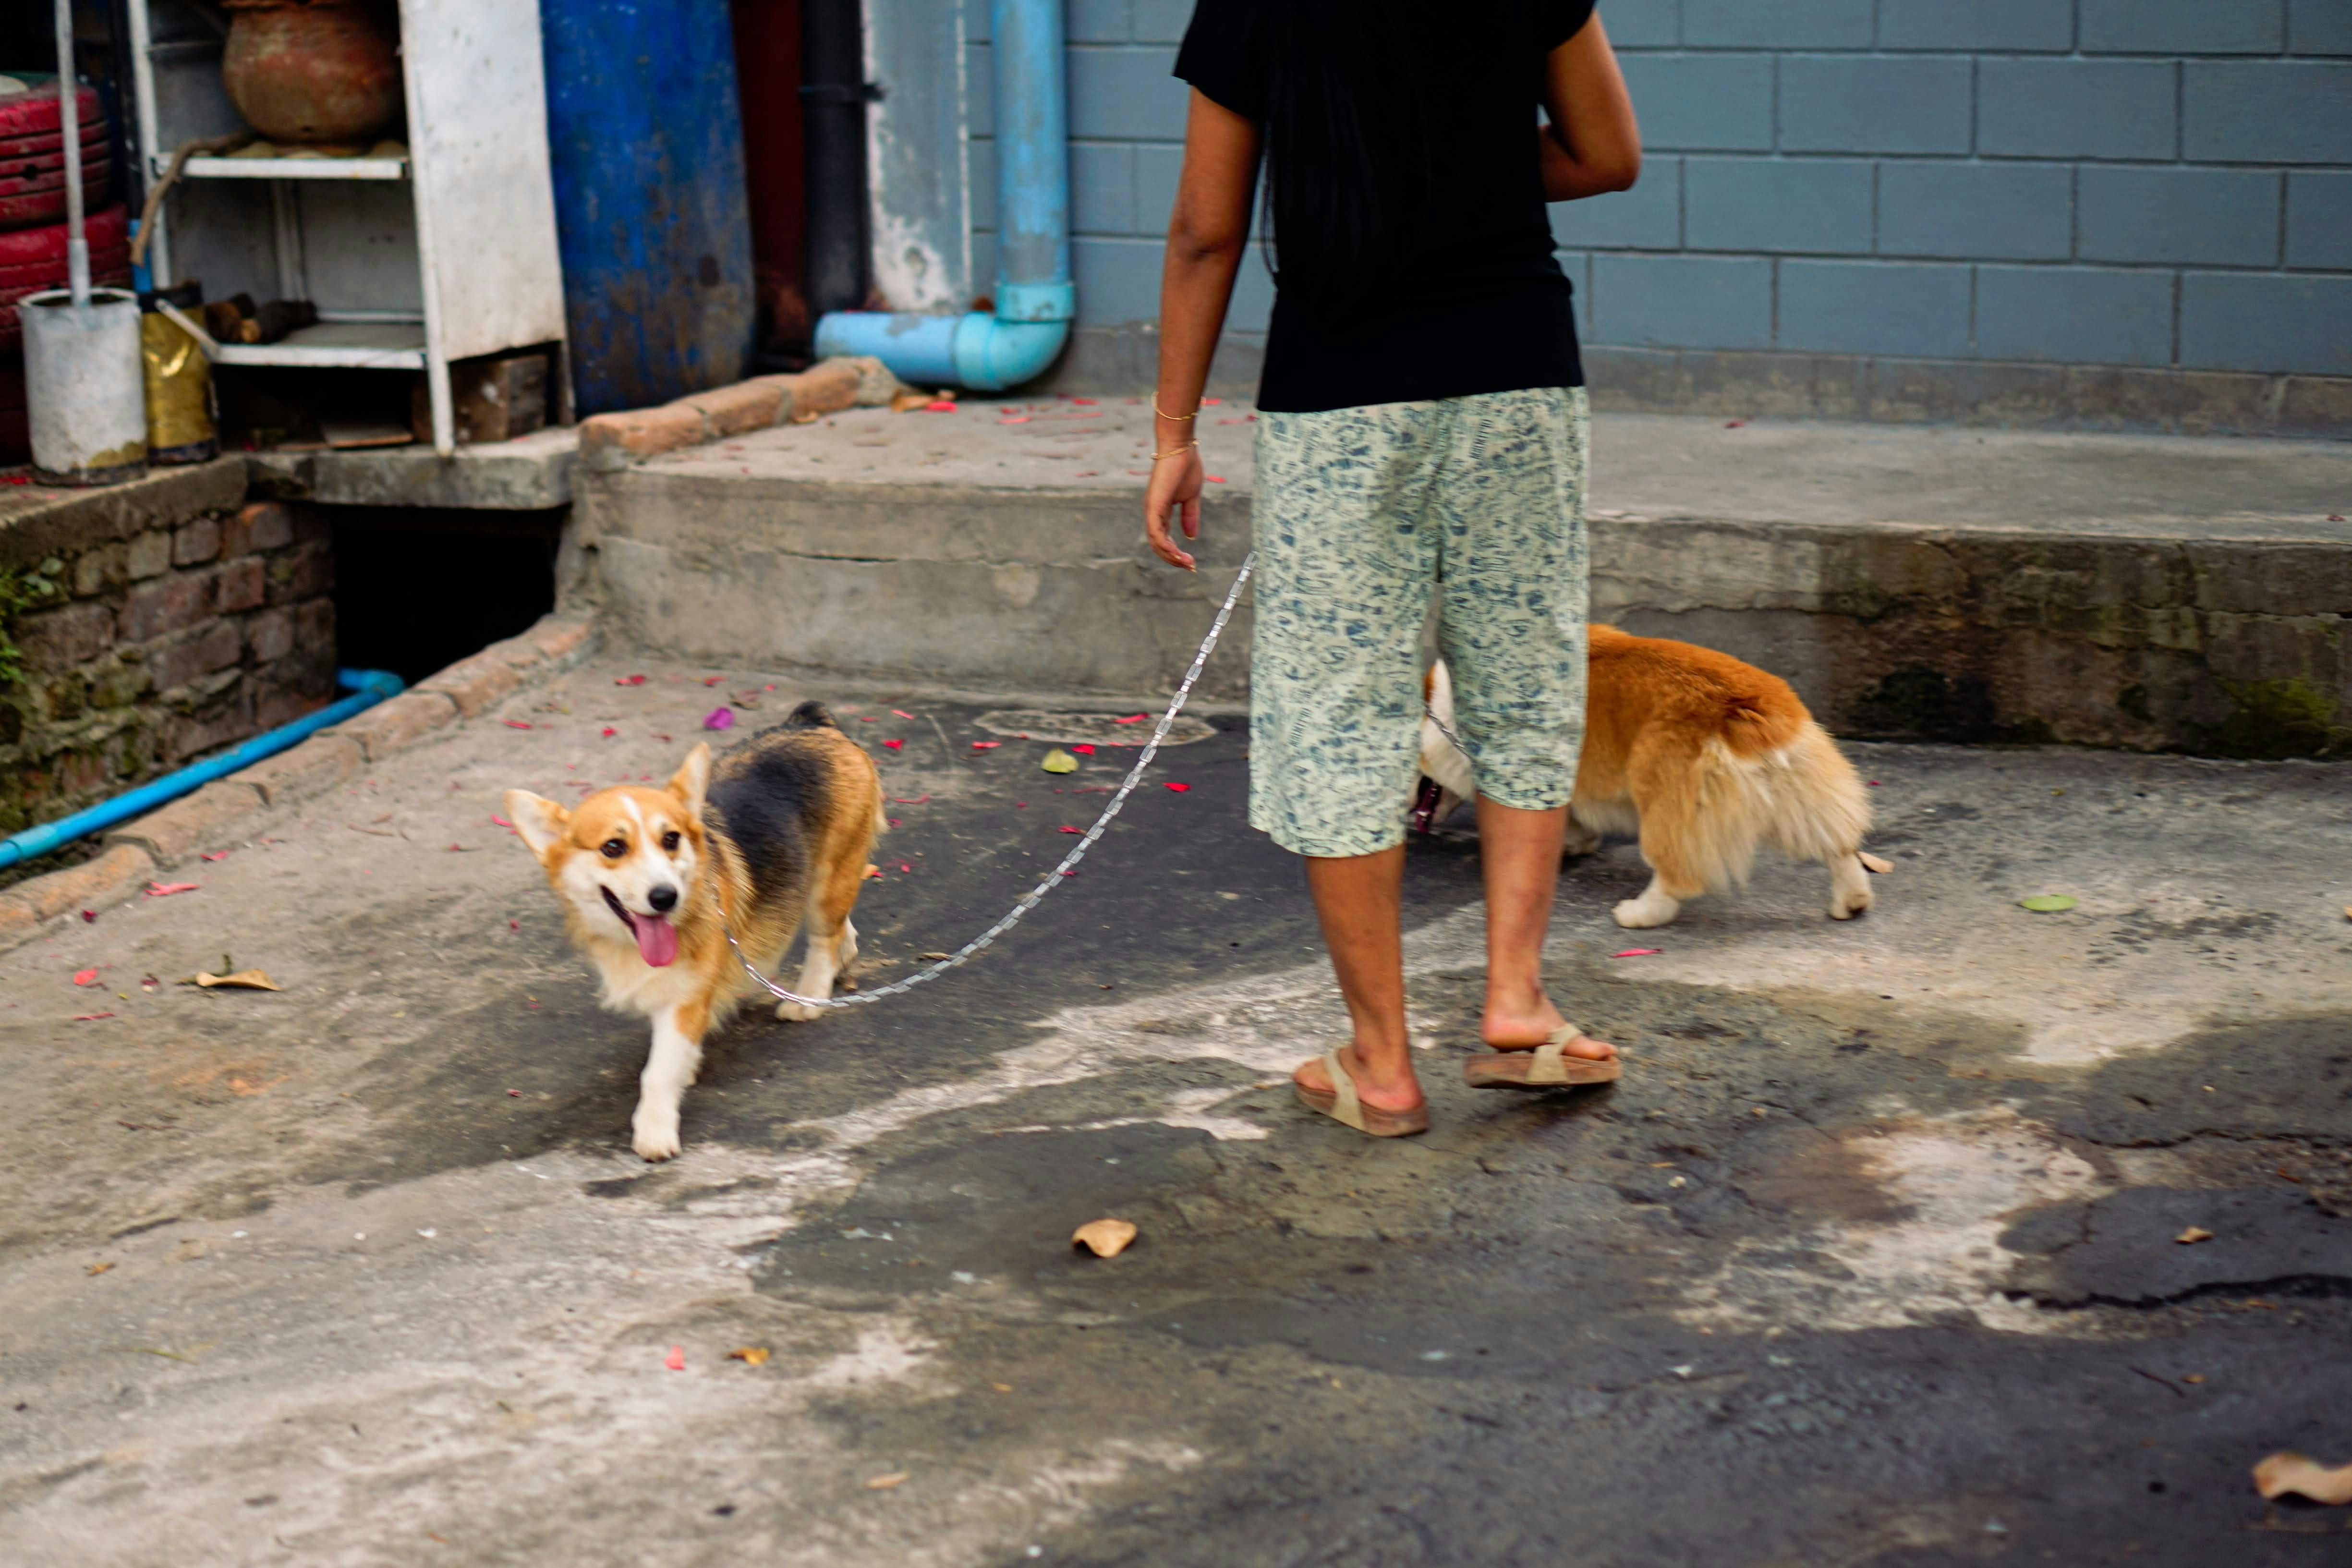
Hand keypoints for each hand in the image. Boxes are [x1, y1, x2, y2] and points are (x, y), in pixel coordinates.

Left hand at [1142, 443, 1203, 570]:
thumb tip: (1191, 536)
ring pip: (1156, 542)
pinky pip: (1157, 533)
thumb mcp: (1191, 497)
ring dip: (1171, 556)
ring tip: (1188, 563)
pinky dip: (1166, 546)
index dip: (1176, 553)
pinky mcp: (1154, 505)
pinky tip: (1178, 553)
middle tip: (1190, 567)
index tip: (1191, 562)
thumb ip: (1190, 516)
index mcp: (1160, 511)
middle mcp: (1153, 513)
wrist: (1180, 448)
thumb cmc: (1185, 467)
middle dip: (1174, 559)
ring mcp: (1152, 509)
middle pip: (1158, 545)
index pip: (1164, 539)